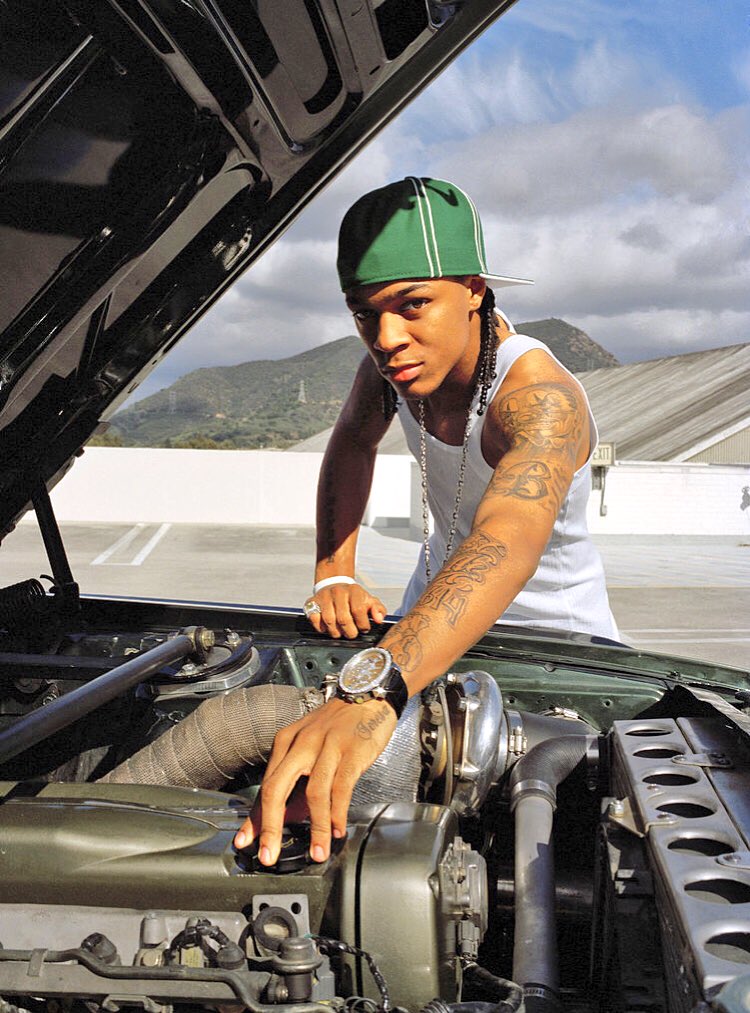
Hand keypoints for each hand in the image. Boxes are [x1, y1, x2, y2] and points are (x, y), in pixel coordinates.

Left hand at [233, 697, 396, 863]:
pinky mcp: (351, 751)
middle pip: (277, 789)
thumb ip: (298, 781)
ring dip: (314, 829)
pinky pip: (341, 788)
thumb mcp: (311, 746)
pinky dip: (338, 813)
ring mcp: (327, 746)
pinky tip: (337, 830)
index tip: (245, 842)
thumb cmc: (339, 725)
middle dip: (270, 827)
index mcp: (286, 742)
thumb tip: (288, 818)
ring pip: (314, 793)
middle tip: (268, 856)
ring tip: (317, 852)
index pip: (266, 786)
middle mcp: (302, 743)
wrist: (367, 695)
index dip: (254, 818)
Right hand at [304, 582, 386, 638]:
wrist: (335, 586)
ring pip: (329, 621)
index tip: (364, 628)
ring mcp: (324, 597)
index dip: (362, 624)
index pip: (358, 610)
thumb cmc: (353, 598)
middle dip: (350, 632)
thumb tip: (379, 619)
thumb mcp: (369, 601)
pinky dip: (321, 628)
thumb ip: (378, 610)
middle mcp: (338, 592)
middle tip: (352, 633)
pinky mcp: (312, 602)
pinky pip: (314, 619)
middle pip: (343, 618)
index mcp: (354, 590)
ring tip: (341, 632)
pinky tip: (328, 627)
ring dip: (336, 632)